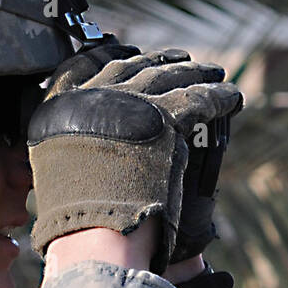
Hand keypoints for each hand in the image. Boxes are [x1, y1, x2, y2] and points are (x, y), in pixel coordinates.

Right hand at [27, 49, 243, 272]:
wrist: (96, 236)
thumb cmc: (76, 221)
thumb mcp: (54, 173)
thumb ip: (67, 147)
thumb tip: (82, 142)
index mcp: (58, 109)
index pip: (82, 67)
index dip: (108, 56)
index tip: (126, 50)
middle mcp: (91, 98)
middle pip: (131, 67)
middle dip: (157, 61)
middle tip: (178, 59)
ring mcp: (129, 103)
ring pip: (169, 76)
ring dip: (195, 73)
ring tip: (212, 74)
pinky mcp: (165, 116)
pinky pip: (200, 98)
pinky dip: (220, 97)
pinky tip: (232, 98)